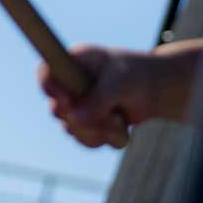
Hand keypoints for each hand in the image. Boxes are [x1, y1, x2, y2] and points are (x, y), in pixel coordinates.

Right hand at [39, 44, 164, 148]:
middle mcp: (70, 83)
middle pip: (57, 110)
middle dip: (85, 119)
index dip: (51, 90)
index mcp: (73, 62)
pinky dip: (106, 139)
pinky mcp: (87, 123)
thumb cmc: (137, 76)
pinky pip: (86, 140)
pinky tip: (121, 129)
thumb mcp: (119, 84)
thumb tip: (74, 121)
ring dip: (99, 131)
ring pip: (72, 129)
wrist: (157, 91)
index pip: (46, 74)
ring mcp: (77, 105)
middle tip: (110, 114)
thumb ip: (97, 101)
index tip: (69, 101)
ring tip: (121, 120)